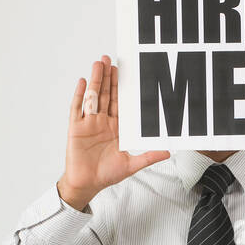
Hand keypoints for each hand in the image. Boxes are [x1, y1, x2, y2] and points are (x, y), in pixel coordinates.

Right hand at [57, 56, 169, 209]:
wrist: (87, 184)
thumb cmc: (107, 175)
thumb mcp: (131, 165)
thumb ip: (149, 157)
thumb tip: (169, 152)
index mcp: (116, 128)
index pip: (120, 103)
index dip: (121, 87)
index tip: (125, 72)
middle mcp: (102, 122)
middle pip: (106, 95)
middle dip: (108, 77)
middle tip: (111, 59)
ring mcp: (89, 123)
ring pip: (93, 97)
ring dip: (96, 80)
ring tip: (99, 64)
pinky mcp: (76, 128)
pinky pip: (77, 108)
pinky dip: (80, 95)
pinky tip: (83, 82)